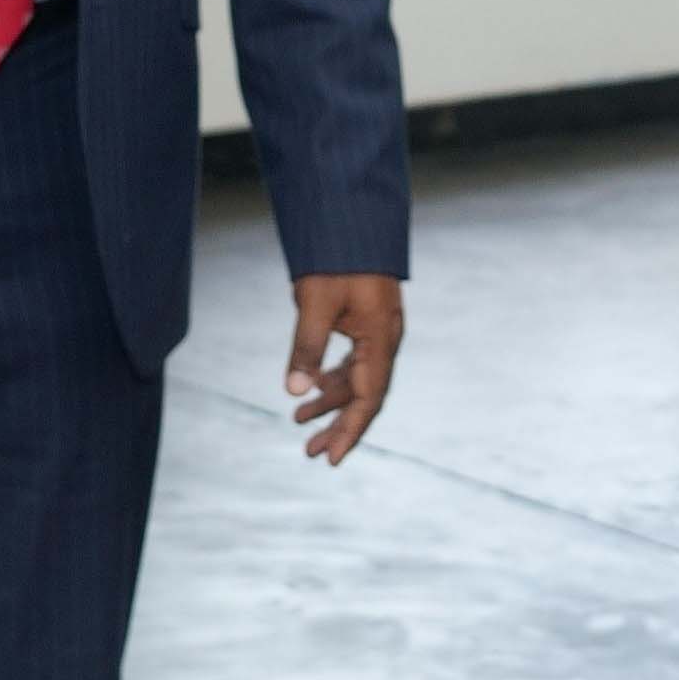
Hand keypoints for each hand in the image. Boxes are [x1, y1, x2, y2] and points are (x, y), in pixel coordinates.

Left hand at [284, 273, 403, 465]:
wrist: (353, 220)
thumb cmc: (337, 259)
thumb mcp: (315, 303)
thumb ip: (306, 347)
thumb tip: (293, 392)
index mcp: (381, 337)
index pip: (368, 398)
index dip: (350, 430)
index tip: (331, 460)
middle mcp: (385, 339)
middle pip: (365, 395)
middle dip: (339, 425)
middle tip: (311, 452)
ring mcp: (378, 332)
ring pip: (357, 380)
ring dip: (331, 403)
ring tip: (299, 422)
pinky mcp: (367, 324)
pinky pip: (353, 363)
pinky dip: (331, 380)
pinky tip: (310, 391)